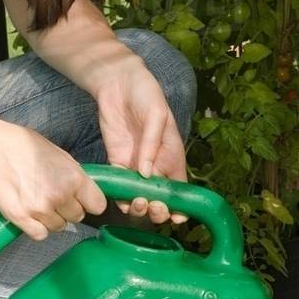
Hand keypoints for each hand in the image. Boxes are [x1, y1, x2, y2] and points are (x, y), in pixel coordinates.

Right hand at [0, 122, 105, 240]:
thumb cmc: (23, 147)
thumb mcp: (60, 155)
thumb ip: (75, 176)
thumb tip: (86, 192)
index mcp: (74, 178)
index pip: (98, 205)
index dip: (89, 202)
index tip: (83, 201)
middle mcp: (60, 195)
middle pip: (78, 217)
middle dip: (68, 209)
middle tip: (52, 195)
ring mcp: (40, 209)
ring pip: (59, 227)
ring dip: (51, 218)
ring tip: (37, 200)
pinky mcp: (22, 218)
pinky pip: (40, 234)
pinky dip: (36, 227)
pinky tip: (29, 212)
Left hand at [94, 52, 187, 226]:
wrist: (118, 82)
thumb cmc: (146, 94)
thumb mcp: (157, 115)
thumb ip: (153, 144)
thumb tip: (146, 174)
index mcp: (173, 155)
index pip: (180, 187)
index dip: (181, 205)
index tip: (177, 217)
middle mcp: (156, 164)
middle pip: (160, 197)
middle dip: (158, 209)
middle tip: (152, 207)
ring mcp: (136, 164)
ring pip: (139, 195)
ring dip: (139, 206)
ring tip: (136, 203)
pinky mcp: (116, 160)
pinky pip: (119, 184)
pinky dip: (119, 195)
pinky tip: (119, 198)